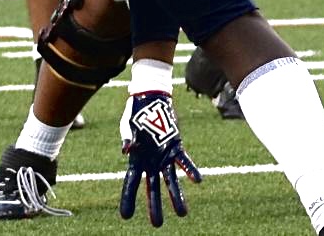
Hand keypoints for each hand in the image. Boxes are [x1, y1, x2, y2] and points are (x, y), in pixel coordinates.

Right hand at [120, 92, 200, 224]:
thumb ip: (127, 140)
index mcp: (135, 161)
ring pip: (170, 181)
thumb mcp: (126, 128)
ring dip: (176, 196)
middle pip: (153, 188)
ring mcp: (164, 156)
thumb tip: (127, 150)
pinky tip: (197, 181)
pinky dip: (190, 170)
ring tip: (183, 214)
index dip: (128, 200)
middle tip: (158, 224)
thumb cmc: (134, 115)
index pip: (130, 184)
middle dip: (155, 206)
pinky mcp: (176, 147)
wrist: (150, 99)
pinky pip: (184, 161)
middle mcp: (150, 162)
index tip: (126, 216)